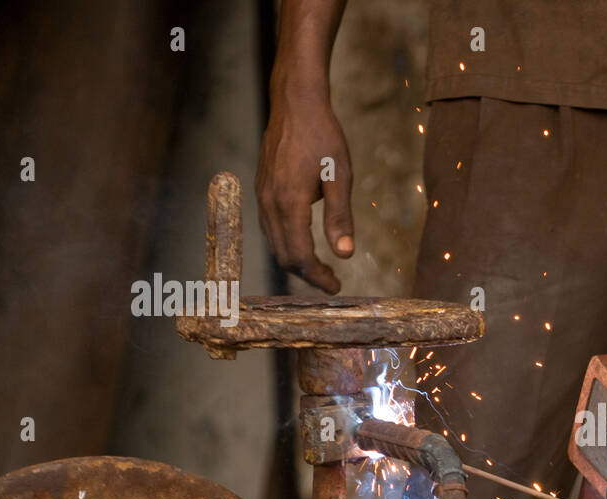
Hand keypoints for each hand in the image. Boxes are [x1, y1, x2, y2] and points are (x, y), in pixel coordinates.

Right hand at [256, 90, 353, 292]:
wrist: (295, 103)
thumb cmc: (322, 135)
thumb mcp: (340, 176)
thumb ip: (340, 217)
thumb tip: (345, 253)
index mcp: (289, 203)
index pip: (300, 256)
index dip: (318, 277)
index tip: (337, 286)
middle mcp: (270, 203)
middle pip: (284, 255)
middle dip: (307, 274)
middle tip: (332, 281)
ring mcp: (262, 195)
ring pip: (275, 243)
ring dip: (296, 260)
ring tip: (321, 267)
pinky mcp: (262, 189)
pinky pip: (270, 227)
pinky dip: (287, 242)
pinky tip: (305, 241)